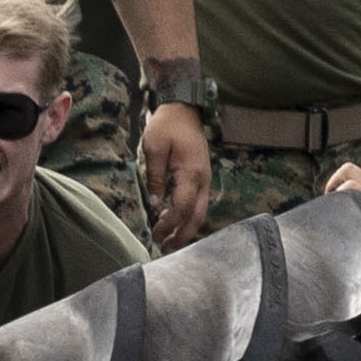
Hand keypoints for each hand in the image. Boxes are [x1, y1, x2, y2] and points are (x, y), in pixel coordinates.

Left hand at [140, 103, 210, 247]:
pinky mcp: (202, 179)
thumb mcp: (154, 147)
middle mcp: (203, 179)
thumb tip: (155, 202)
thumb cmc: (167, 126)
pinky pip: (199, 204)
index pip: (182, 206)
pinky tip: (175, 224)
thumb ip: (155, 176)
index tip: (156, 233)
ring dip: (186, 229)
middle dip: (182, 235)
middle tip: (165, 249)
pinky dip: (189, 218)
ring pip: (200, 212)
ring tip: (169, 243)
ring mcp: (205, 180)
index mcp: (191, 172)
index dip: (170, 223)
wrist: (184, 111)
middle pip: (197, 216)